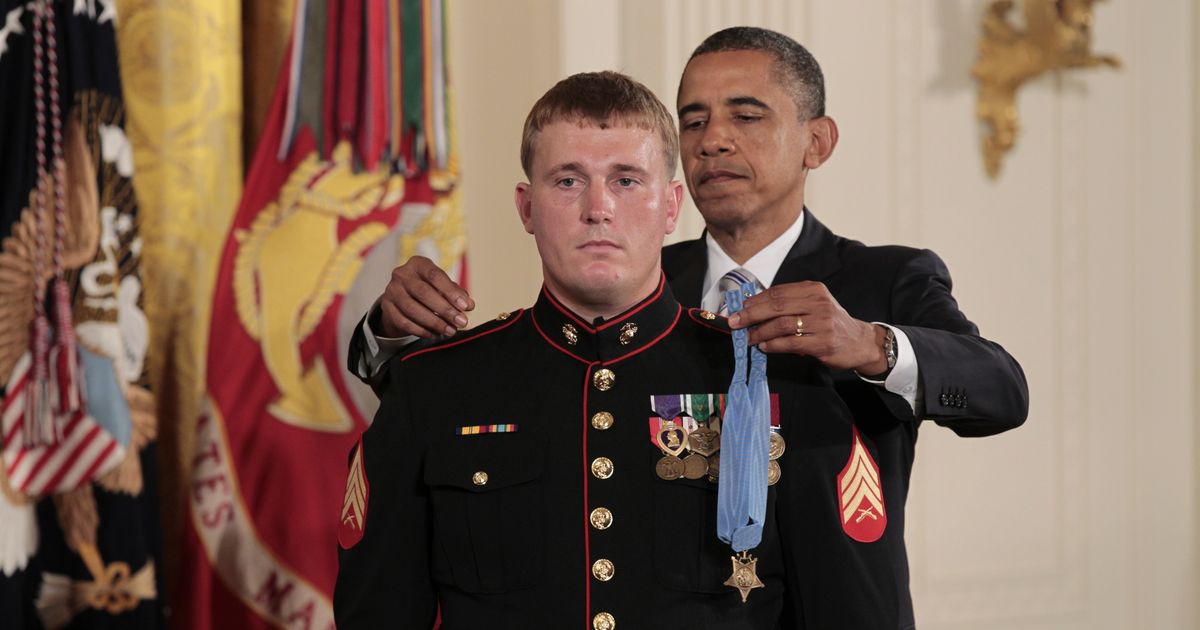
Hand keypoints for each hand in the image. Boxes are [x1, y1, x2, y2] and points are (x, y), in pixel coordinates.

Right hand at [377, 256, 474, 337]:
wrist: (402, 295)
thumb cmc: (428, 287)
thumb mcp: (442, 285)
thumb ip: (456, 293)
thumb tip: (469, 305)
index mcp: (418, 263)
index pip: (435, 276)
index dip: (451, 292)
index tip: (466, 307)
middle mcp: (402, 274)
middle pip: (423, 293)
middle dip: (445, 310)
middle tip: (461, 322)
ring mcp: (391, 291)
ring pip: (412, 309)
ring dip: (434, 322)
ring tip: (450, 330)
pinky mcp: (387, 307)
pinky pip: (403, 322)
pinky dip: (420, 330)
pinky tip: (434, 334)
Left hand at [727, 281, 886, 373]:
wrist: (860, 342)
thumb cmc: (830, 322)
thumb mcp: (814, 305)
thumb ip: (789, 304)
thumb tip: (753, 307)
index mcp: (813, 289)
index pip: (777, 292)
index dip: (755, 300)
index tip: (739, 308)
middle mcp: (818, 303)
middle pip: (776, 306)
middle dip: (751, 314)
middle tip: (735, 323)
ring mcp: (822, 323)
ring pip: (781, 325)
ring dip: (760, 332)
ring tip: (749, 338)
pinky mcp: (823, 343)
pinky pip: (791, 343)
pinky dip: (773, 345)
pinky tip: (764, 347)